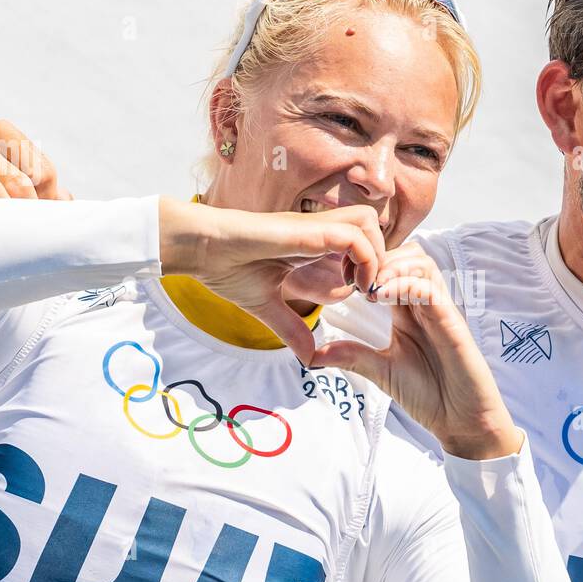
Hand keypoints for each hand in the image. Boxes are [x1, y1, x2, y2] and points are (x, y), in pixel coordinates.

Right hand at [159, 199, 386, 366]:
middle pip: (372, 226)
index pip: (358, 245)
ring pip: (370, 224)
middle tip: (369, 291)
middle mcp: (318, 232)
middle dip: (381, 258)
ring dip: (375, 256)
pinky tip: (352, 285)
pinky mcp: (309, 231)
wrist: (202, 250)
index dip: (368, 268)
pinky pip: (354, 237)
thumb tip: (307, 357)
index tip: (363, 297)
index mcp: (310, 245)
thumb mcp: (266, 306)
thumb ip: (290, 328)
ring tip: (362, 287)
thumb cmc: (227, 269)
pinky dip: (364, 259)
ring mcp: (314, 228)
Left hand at [309, 242, 523, 461]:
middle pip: (408, 255)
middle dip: (379, 258)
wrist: (460, 420)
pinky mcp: (452, 323)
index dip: (366, 266)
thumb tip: (313, 355)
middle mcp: (425, 305)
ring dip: (393, 267)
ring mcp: (440, 311)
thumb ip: (352, 356)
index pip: (390, 269)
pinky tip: (382, 297)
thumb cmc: (428, 394)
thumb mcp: (381, 371)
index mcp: (408, 311)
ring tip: (369, 287)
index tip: (342, 280)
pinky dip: (406, 285)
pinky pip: (431, 290)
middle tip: (354, 277)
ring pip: (422, 264)